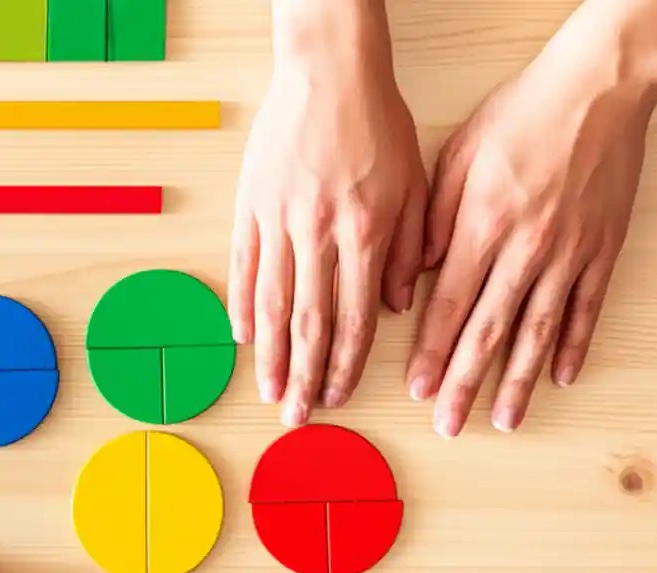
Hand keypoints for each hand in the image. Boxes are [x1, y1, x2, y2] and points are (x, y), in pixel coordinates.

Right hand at [229, 0, 426, 425]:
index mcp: (365, 234)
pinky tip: (242, 335)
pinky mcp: (251, 206)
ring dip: (270, 354)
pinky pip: (244, 265)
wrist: (328, 72)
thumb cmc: (376, 121)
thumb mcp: (414, 183)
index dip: (344, 364)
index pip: (354, 317)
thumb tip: (396, 305)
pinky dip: (242, 303)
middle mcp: (320, 236)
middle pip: (309, 323)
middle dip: (303, 376)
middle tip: (297, 416)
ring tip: (267, 389)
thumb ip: (409, 248)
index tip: (337, 396)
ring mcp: (279, 223)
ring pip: (273, 303)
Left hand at [407, 43, 652, 435]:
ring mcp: (569, 253)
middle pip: (489, 331)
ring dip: (518, 381)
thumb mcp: (456, 156)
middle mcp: (525, 249)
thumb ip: (433, 219)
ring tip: (504, 420)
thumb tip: (417, 272)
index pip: (450, 305)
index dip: (431, 352)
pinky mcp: (603, 250)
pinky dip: (574, 346)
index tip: (415, 388)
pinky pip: (587, 308)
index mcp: (481, 226)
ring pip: (538, 331)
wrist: (598, 89)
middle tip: (448, 424)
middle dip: (465, 383)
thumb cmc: (522, 114)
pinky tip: (559, 377)